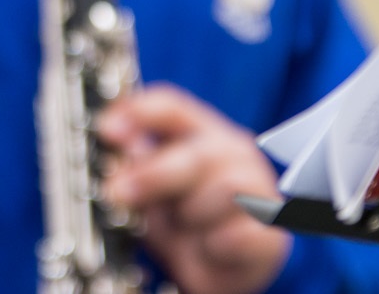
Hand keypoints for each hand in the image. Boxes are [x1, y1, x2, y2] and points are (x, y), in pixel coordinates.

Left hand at [96, 85, 288, 293]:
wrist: (216, 270)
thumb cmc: (181, 220)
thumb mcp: (148, 191)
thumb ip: (134, 168)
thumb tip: (115, 157)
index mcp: (197, 133)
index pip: (172, 108)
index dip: (138, 114)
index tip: (106, 131)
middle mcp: (231, 153)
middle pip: (196, 151)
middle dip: (153, 175)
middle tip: (120, 193)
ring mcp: (257, 190)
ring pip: (225, 189)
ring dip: (191, 214)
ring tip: (183, 226)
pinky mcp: (271, 234)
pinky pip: (244, 233)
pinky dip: (218, 244)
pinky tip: (209, 247)